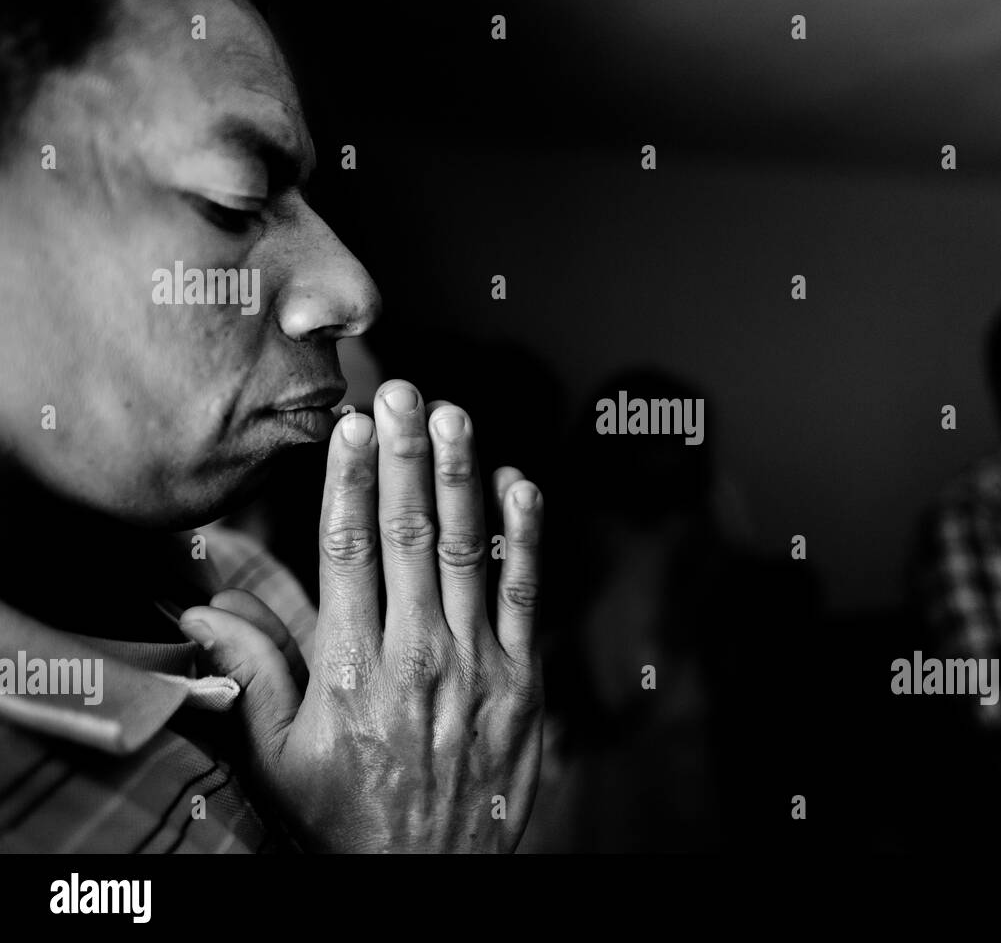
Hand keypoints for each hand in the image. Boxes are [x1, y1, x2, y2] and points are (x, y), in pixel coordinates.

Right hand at [180, 380, 544, 851]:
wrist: (428, 878)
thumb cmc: (346, 816)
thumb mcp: (279, 756)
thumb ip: (251, 674)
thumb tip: (205, 607)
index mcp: (349, 670)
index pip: (347, 552)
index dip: (349, 481)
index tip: (349, 425)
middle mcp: (414, 656)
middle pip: (406, 534)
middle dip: (404, 455)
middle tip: (401, 390)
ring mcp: (475, 666)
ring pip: (465, 552)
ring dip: (460, 477)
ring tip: (453, 415)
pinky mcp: (523, 681)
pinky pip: (526, 595)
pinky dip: (525, 539)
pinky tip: (520, 487)